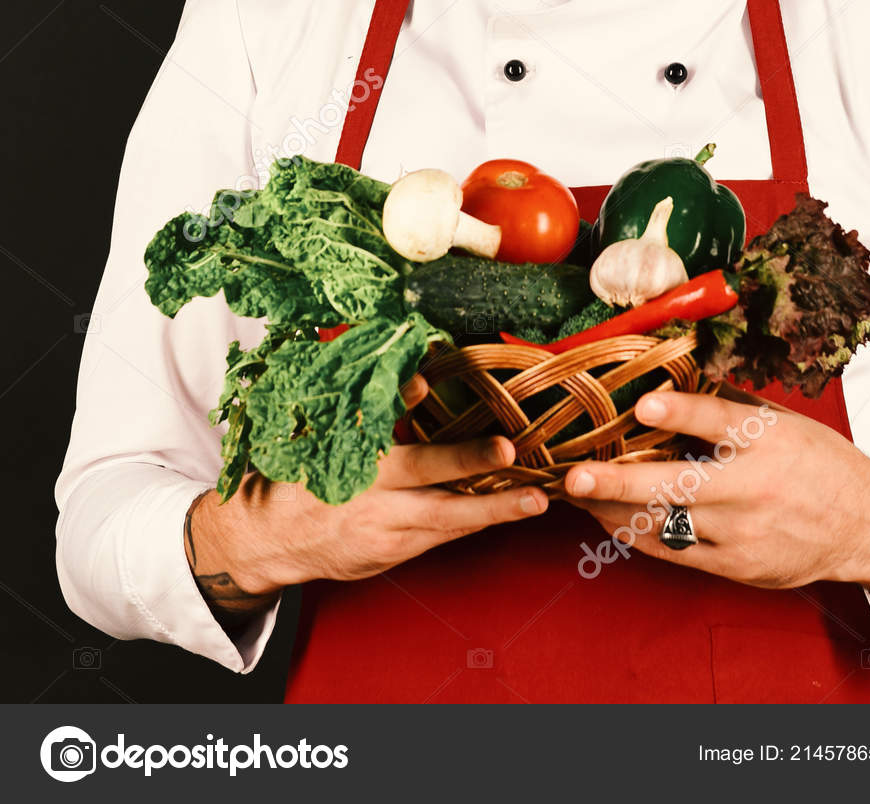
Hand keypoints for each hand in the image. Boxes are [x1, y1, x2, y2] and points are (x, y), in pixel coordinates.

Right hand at [185, 374, 548, 624]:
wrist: (266, 539)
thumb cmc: (297, 473)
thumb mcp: (326, 435)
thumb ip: (377, 412)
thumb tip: (421, 379)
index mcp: (364, 474)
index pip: (422, 462)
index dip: (464, 455)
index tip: (504, 448)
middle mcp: (379, 512)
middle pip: (445, 506)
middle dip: (492, 499)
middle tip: (534, 490)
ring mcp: (386, 541)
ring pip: (448, 529)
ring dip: (493, 516)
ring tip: (535, 503)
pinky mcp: (389, 558)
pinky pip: (436, 540)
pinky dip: (467, 526)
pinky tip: (500, 513)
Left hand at [561, 387, 869, 610]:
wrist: (864, 526)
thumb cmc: (820, 464)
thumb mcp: (784, 422)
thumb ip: (729, 402)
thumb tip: (677, 371)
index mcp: (768, 441)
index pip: (718, 422)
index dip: (679, 413)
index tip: (642, 405)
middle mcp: (754, 488)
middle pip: (679, 485)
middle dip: (620, 481)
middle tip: (576, 476)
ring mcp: (743, 533)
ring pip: (667, 523)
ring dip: (615, 509)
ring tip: (577, 495)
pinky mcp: (737, 565)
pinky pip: (676, 551)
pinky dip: (639, 535)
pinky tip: (610, 519)